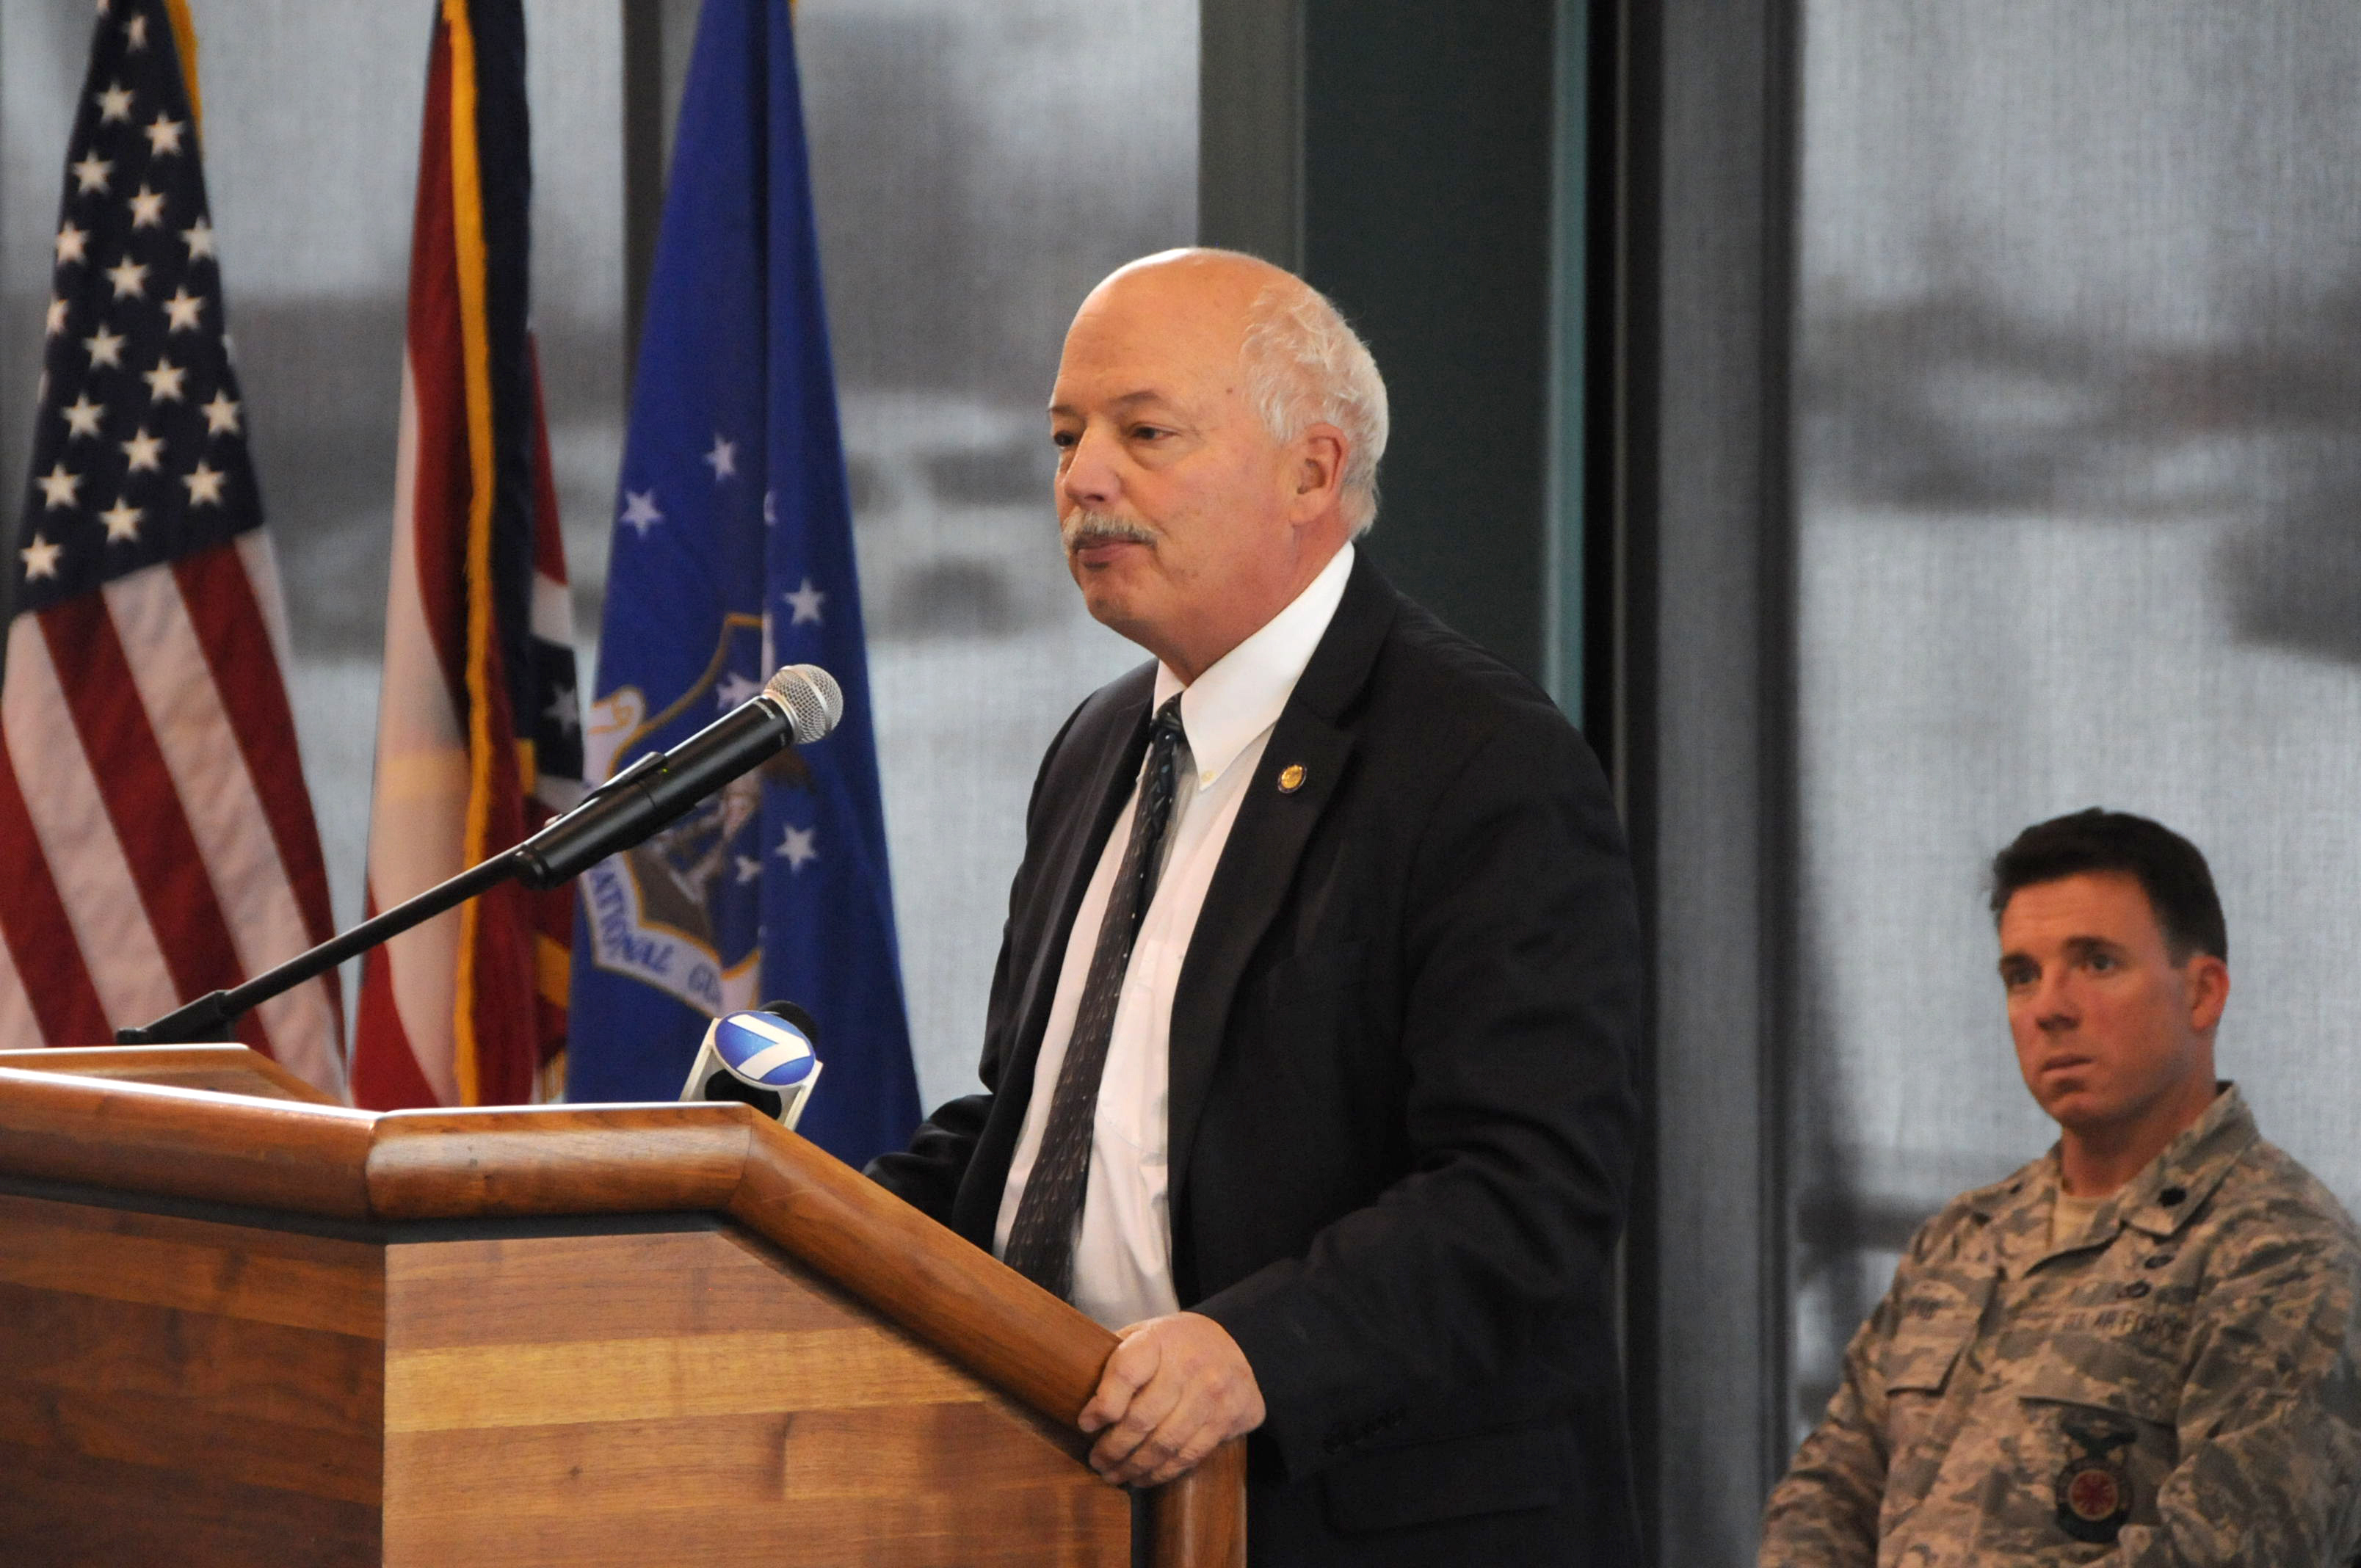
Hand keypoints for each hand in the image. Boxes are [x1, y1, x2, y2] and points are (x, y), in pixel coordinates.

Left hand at [1078, 1311, 1265, 1486]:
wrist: (1234, 1342)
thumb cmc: (1173, 1345)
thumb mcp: (1143, 1335)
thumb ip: (1115, 1359)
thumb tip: (1070, 1389)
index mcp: (1159, 1339)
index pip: (1126, 1371)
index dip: (1103, 1403)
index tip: (1085, 1424)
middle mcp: (1190, 1363)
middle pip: (1142, 1417)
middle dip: (1113, 1448)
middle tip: (1096, 1461)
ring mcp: (1214, 1391)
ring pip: (1165, 1443)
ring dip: (1134, 1467)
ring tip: (1114, 1475)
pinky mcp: (1230, 1417)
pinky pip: (1190, 1454)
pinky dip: (1162, 1472)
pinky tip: (1144, 1477)